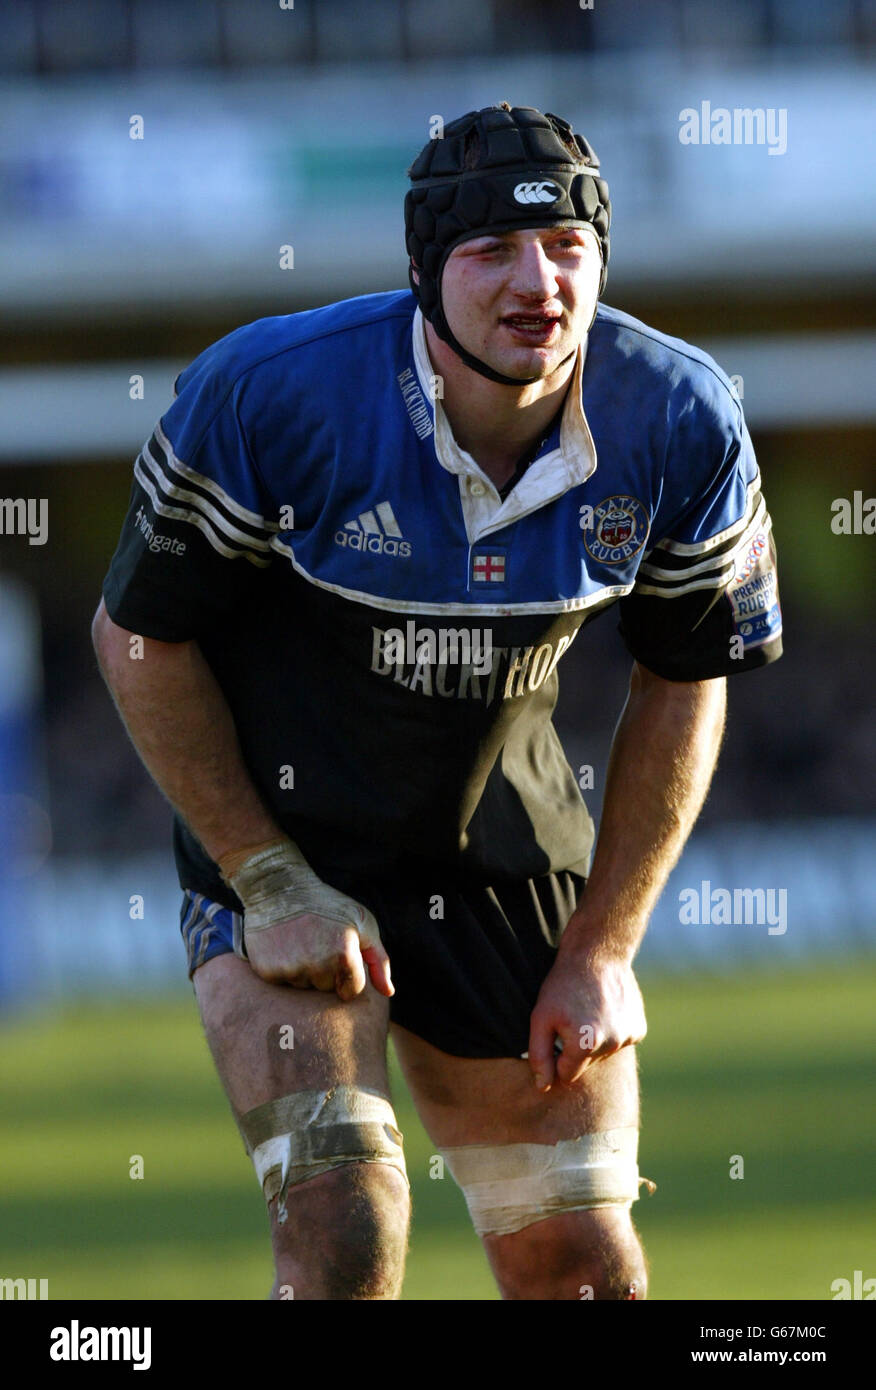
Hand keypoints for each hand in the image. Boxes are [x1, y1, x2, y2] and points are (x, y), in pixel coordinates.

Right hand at [245, 909, 393, 1001]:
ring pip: (304, 987)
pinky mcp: (267, 971)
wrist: (278, 888)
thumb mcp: (361, 922)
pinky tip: (283, 947)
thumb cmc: (326, 904)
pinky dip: (283, 969)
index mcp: (343, 953)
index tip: (338, 957)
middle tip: (316, 943)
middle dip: (325, 972)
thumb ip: (379, 960)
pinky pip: (282, 983)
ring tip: (299, 942)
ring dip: (303, 971)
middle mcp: (316, 964)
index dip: (347, 976)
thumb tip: (388, 992)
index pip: (351, 991)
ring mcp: (290, 968)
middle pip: (326, 989)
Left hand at [527, 949, 645, 1090]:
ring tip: (587, 1011)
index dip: (557, 1057)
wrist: (598, 953)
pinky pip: (620, 1042)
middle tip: (571, 1018)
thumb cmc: (563, 985)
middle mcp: (611, 1045)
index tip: (555, 1035)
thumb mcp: (540, 1017)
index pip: (567, 1075)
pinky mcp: (639, 1029)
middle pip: (586, 1066)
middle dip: (576, 1049)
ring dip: (595, 1040)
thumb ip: (539, 1056)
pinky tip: (605, 1010)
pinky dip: (612, 1032)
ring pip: (604, 1054)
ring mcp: (628, 1037)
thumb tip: (543, 1087)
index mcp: (585, 1045)